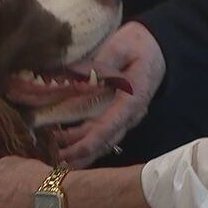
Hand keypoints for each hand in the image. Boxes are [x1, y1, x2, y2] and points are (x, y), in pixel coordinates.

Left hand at [57, 22, 165, 168]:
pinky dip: (80, 140)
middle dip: (79, 155)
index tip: (71, 153)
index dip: (89, 142)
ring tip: (52, 155)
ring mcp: (122, 118)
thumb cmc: (139, 45)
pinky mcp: (115, 115)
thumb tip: (73, 74)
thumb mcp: (121, 47)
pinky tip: (61, 143)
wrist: (155, 47)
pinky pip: (98, 133)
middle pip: (104, 142)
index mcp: (132, 100)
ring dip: (77, 150)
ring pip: (100, 141)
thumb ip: (99, 64)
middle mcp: (129, 115)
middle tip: (54, 162)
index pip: (109, 127)